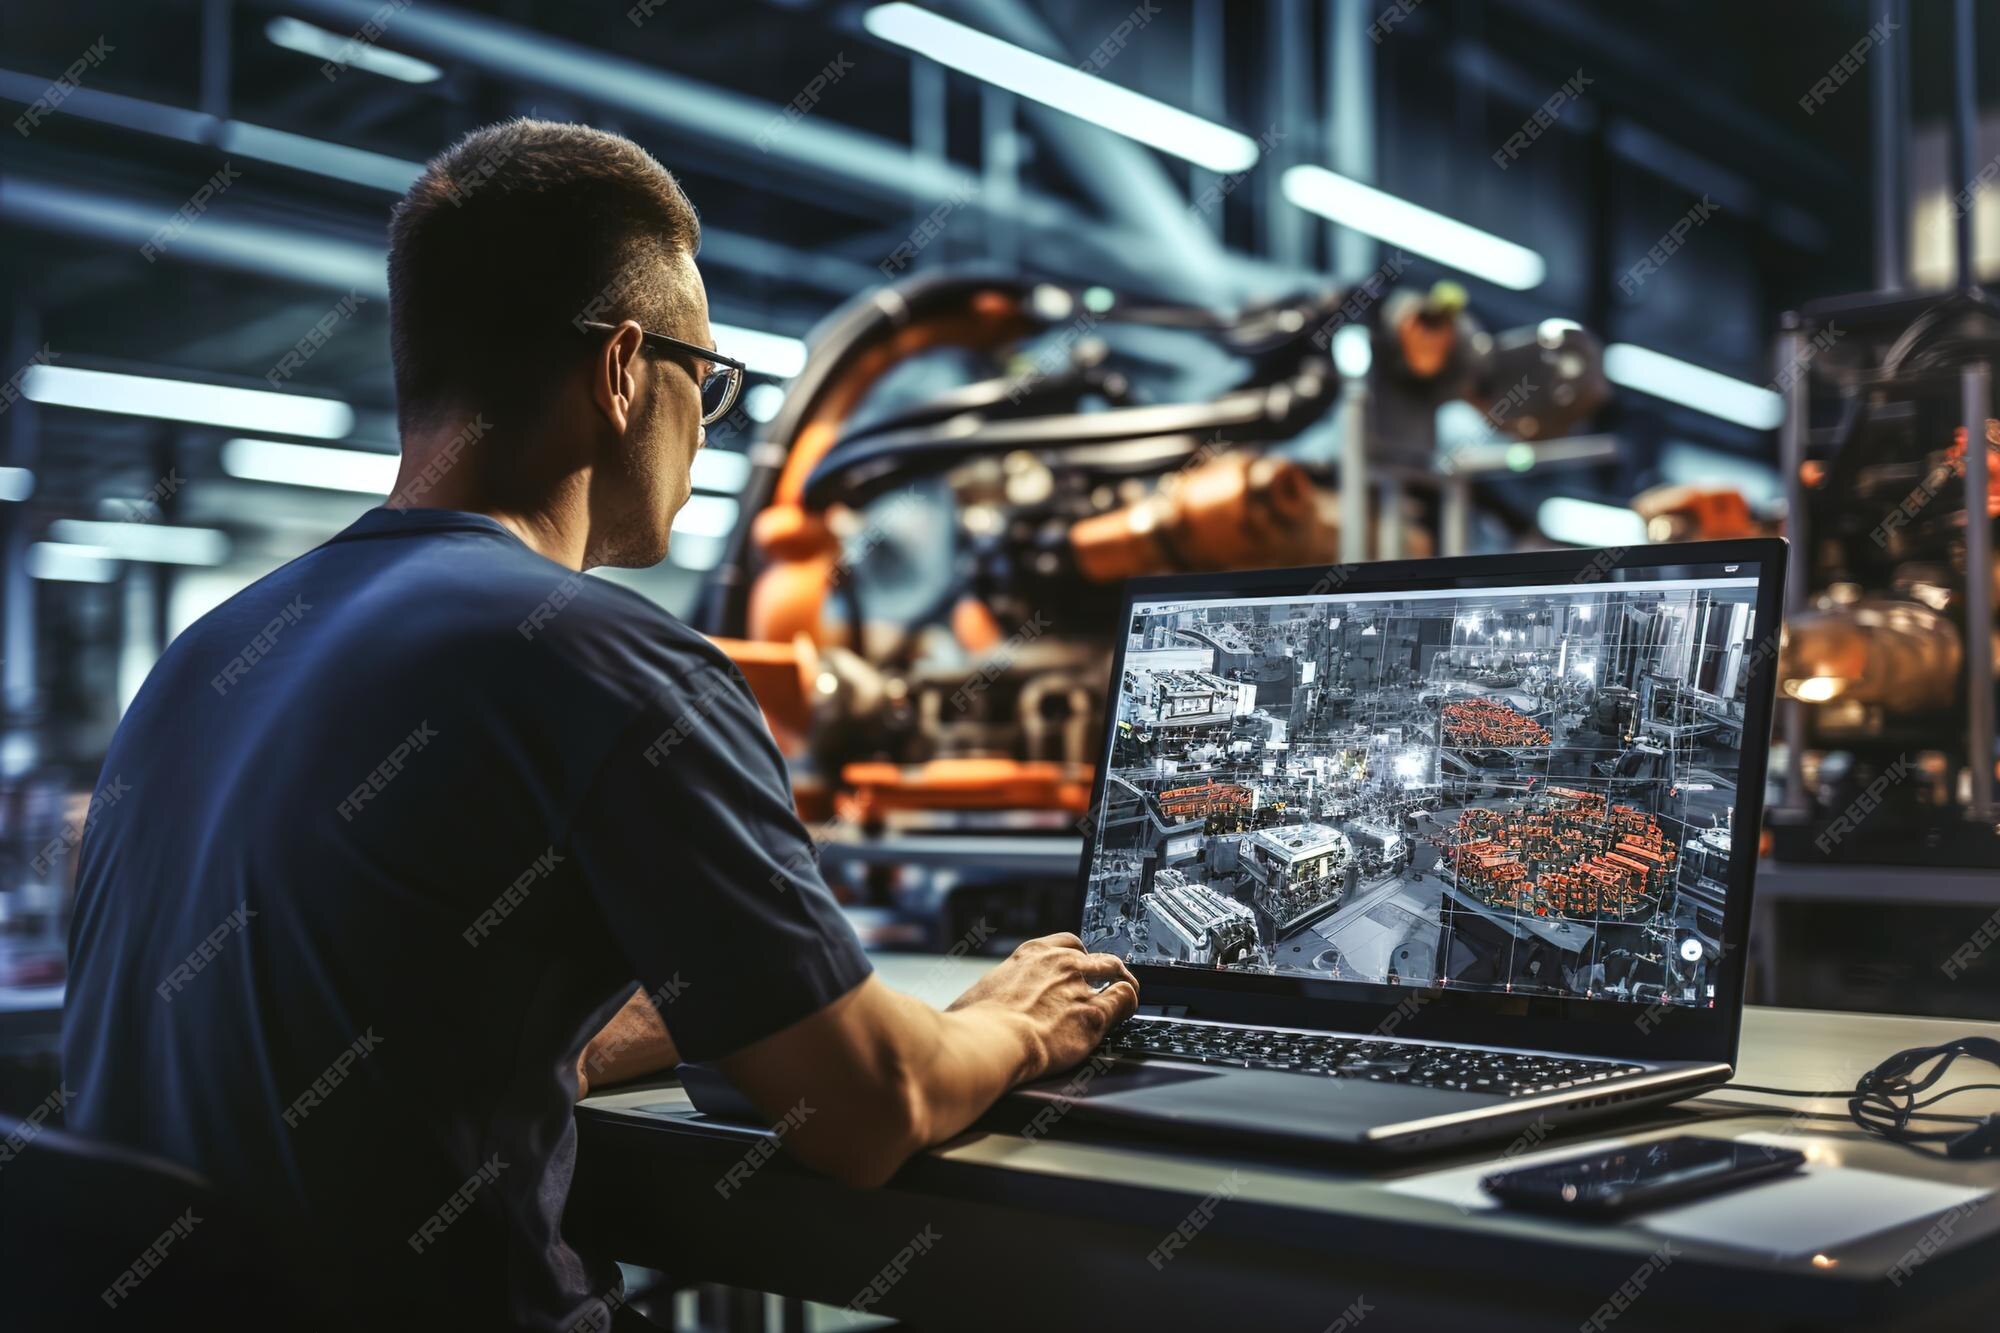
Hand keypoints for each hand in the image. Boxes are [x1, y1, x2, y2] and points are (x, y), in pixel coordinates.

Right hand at [946, 933, 1137, 1083]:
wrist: (990, 1041)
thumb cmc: (976, 1024)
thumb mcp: (977, 997)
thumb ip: (986, 999)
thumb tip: (968, 1014)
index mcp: (1031, 955)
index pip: (1065, 943)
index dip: (1077, 956)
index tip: (1079, 965)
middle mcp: (1060, 963)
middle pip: (1095, 955)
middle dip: (1102, 968)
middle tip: (1106, 980)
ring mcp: (1080, 986)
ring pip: (1115, 970)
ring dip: (1122, 980)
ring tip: (1126, 991)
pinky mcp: (1095, 1014)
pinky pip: (1125, 998)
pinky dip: (1130, 1001)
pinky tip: (1129, 1009)